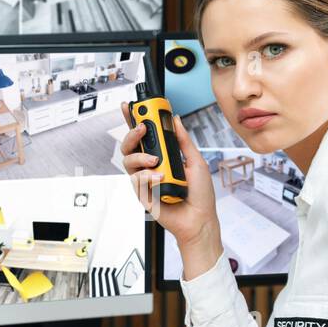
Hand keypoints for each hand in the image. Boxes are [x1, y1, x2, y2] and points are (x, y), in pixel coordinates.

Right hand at [118, 102, 220, 274]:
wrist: (199, 220)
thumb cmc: (200, 195)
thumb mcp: (196, 161)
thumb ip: (183, 140)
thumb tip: (175, 120)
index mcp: (163, 155)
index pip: (145, 134)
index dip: (135, 119)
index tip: (130, 106)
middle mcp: (150, 165)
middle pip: (130, 144)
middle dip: (132, 133)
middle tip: (141, 128)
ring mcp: (144, 179)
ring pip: (127, 160)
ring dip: (140, 158)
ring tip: (156, 163)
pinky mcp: (142, 193)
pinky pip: (135, 179)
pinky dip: (148, 177)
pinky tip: (161, 180)